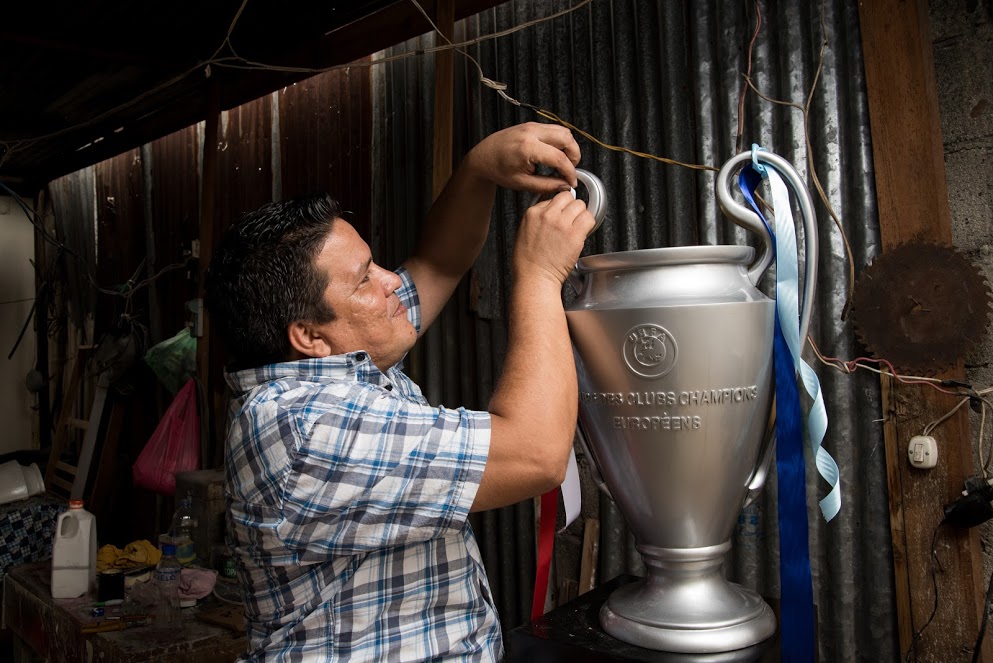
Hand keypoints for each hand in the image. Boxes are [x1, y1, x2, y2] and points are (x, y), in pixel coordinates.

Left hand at [465, 122, 580, 192]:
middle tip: (570, 169)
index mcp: (527, 148)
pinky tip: (555, 154)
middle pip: (566, 138)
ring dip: (569, 147)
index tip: (571, 181)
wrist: (483, 157)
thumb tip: (564, 186)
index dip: (570, 171)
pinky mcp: (532, 125)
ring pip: (563, 131)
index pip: (559, 158)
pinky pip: (554, 129)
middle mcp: (530, 132)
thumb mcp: (522, 183)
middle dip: (574, 155)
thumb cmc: (497, 169)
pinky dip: (560, 141)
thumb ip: (546, 185)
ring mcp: (531, 126)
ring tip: (563, 163)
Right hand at [513, 190, 595, 286]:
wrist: (534, 278)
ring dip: (581, 215)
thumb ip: (537, 217)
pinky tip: (582, 232)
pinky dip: (589, 224)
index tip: (561, 215)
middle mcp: (548, 215)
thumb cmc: (528, 262)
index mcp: (533, 213)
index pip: (553, 198)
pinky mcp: (574, 234)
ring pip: (580, 205)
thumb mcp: (524, 232)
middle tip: (571, 220)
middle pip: (568, 197)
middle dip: (571, 207)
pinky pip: (589, 218)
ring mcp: (562, 224)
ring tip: (577, 227)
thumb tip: (550, 209)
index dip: (559, 207)